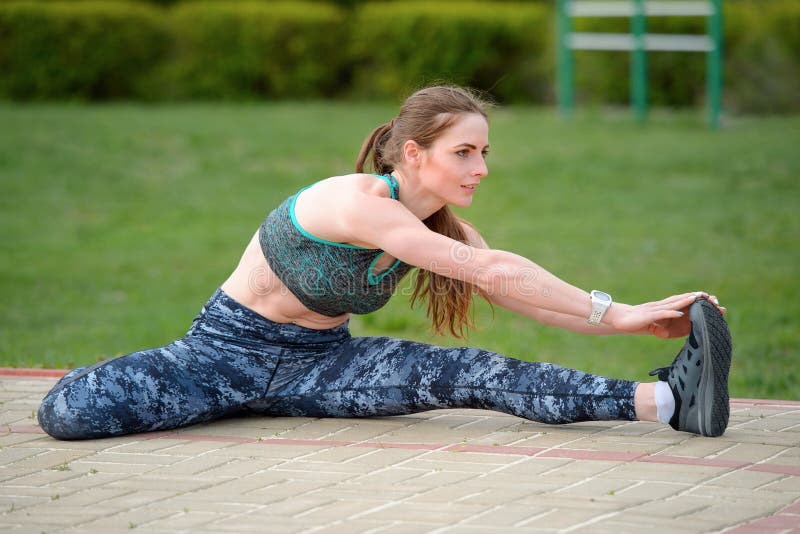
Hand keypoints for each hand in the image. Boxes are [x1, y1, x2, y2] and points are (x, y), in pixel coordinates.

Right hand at [609, 292, 725, 337]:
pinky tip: (679, 313)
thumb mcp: (655, 323)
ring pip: (673, 304)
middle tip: (713, 298)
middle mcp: (662, 306)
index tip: (712, 302)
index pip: (683, 303)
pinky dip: (670, 313)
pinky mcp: (648, 316)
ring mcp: (655, 310)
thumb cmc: (636, 322)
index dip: (697, 302)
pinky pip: (661, 314)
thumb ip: (666, 321)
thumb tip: (678, 318)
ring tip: (699, 298)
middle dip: (697, 299)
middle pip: (682, 301)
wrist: (619, 319)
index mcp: (664, 308)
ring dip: (686, 301)